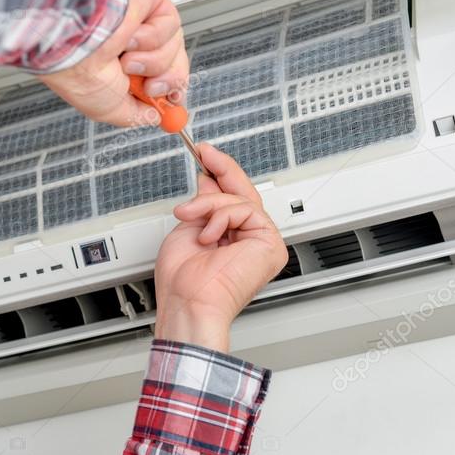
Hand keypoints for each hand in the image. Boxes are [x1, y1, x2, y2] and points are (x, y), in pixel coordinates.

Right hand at [39, 0, 188, 126]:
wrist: (75, 41)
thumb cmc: (81, 70)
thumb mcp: (107, 109)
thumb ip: (134, 114)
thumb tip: (154, 117)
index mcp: (121, 66)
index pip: (160, 78)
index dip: (170, 92)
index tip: (173, 104)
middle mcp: (132, 44)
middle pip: (174, 65)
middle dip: (167, 81)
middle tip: (150, 86)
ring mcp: (141, 21)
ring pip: (173, 49)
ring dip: (153, 61)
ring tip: (127, 59)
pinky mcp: (149, 0)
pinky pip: (170, 25)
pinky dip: (152, 37)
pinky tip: (129, 37)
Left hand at [154, 144, 288, 351]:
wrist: (189, 301)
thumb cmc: (183, 280)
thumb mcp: (189, 227)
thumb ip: (204, 204)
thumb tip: (209, 179)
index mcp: (230, 239)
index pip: (232, 199)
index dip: (221, 174)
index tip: (204, 155)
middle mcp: (249, 240)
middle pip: (244, 194)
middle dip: (223, 170)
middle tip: (206, 153)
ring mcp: (261, 242)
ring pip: (241, 199)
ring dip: (209, 204)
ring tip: (190, 217)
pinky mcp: (270, 244)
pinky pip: (246, 210)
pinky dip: (221, 217)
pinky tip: (210, 235)